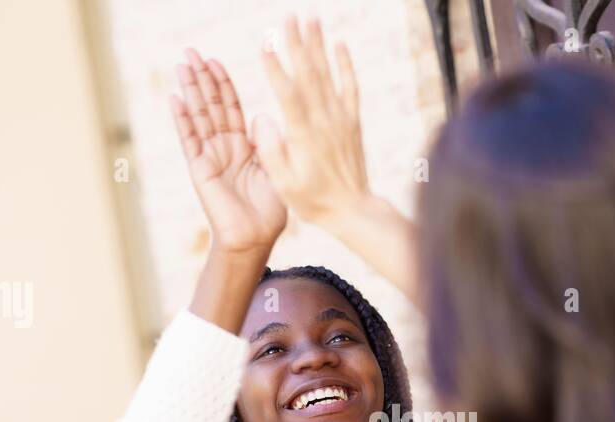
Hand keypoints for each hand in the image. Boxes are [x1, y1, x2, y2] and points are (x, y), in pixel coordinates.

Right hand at [171, 49, 286, 254]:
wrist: (255, 239)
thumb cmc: (269, 212)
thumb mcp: (276, 170)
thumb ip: (269, 143)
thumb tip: (260, 116)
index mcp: (244, 147)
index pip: (231, 108)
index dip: (223, 85)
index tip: (215, 61)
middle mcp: (224, 148)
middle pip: (212, 106)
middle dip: (202, 79)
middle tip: (191, 51)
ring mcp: (210, 156)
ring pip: (199, 117)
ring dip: (190, 90)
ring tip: (181, 65)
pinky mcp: (200, 168)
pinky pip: (190, 139)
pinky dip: (183, 119)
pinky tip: (175, 98)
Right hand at [255, 17, 370, 226]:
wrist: (352, 209)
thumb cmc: (313, 200)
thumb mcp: (284, 184)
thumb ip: (271, 150)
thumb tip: (262, 118)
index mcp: (304, 135)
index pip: (287, 94)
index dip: (275, 68)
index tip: (265, 44)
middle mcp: (324, 121)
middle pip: (309, 75)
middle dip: (297, 44)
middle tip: (289, 17)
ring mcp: (340, 119)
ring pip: (328, 75)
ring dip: (319, 45)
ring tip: (311, 19)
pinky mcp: (352, 122)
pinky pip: (350, 88)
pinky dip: (346, 66)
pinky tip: (340, 45)